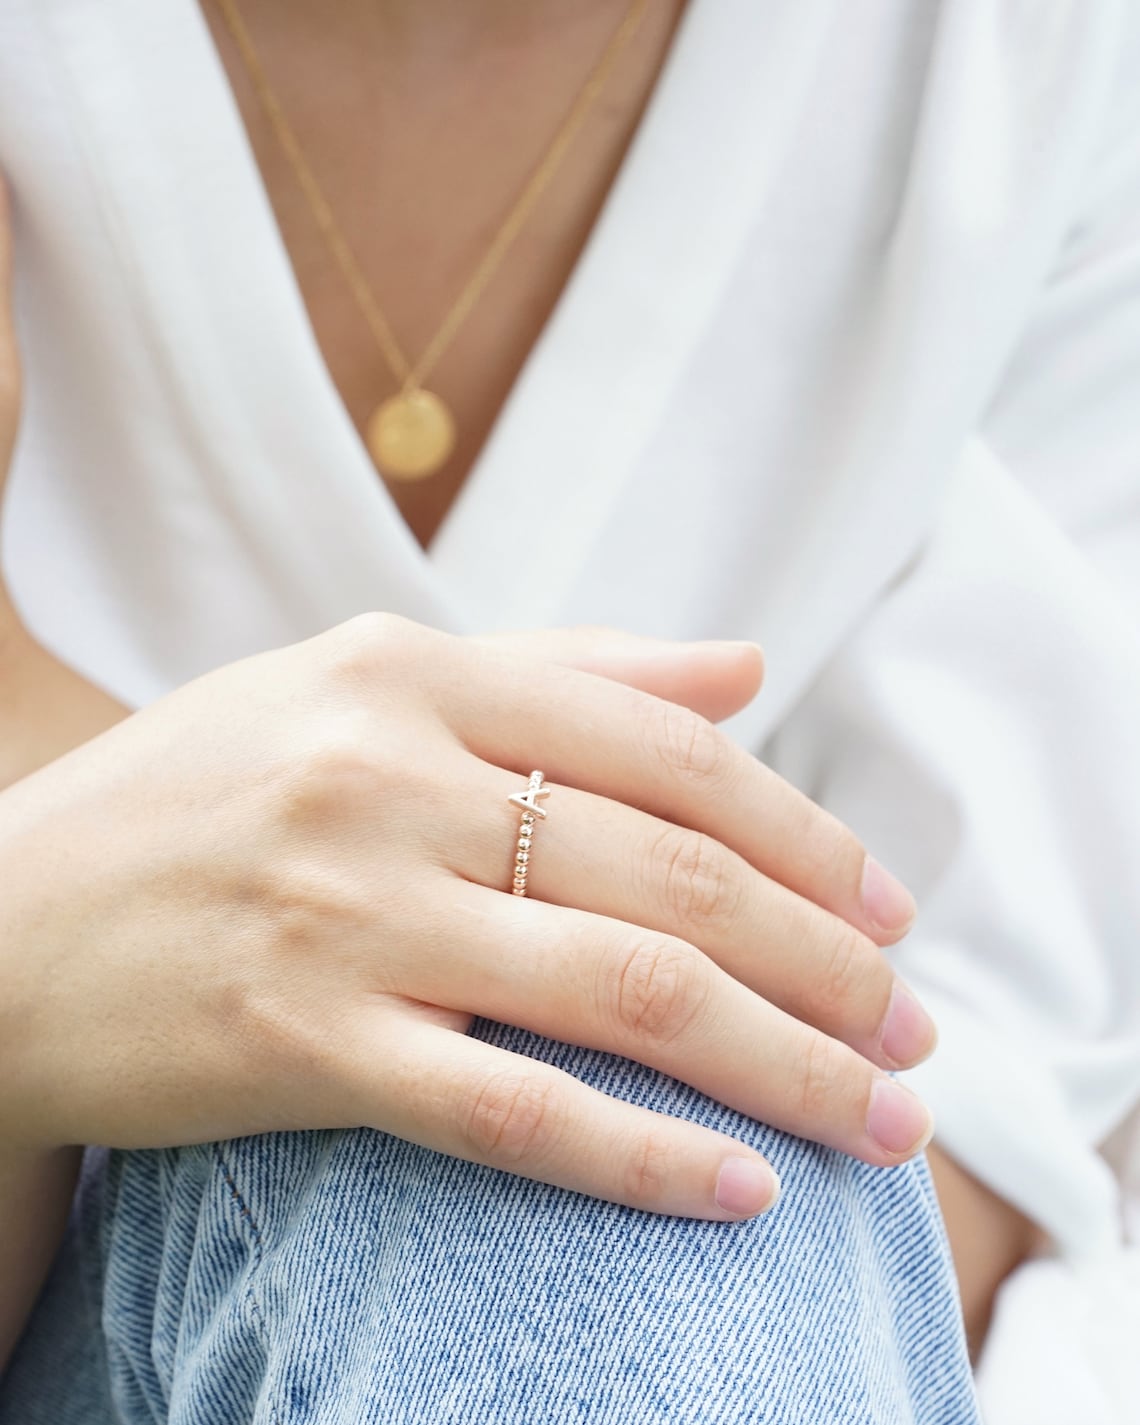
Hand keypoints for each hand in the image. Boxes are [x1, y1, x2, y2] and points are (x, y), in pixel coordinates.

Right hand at [0, 609, 934, 1220]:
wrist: (0, 916)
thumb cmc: (202, 794)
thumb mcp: (361, 686)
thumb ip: (562, 668)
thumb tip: (741, 669)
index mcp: (413, 673)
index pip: (667, 750)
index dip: (802, 835)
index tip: (886, 913)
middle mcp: (388, 775)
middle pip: (672, 874)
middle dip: (824, 965)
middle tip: (913, 1035)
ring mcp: (345, 909)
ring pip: (623, 989)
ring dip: (781, 1065)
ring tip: (874, 1119)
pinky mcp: (298, 1041)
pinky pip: (511, 1110)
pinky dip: (641, 1156)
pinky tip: (738, 1192)